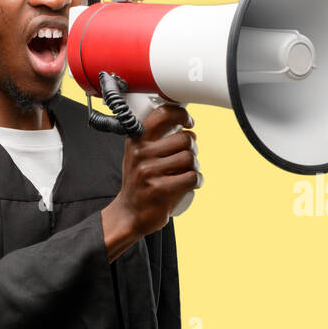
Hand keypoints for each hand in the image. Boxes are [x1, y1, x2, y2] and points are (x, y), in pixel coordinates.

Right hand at [101, 103, 200, 261]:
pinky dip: (198, 180)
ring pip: (189, 158)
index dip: (181, 114)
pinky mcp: (160, 189)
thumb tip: (188, 130)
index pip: (162, 115)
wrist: (129, 213)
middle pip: (184, 139)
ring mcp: (149, 171)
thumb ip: (155, 139)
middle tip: (189, 157)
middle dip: (193, 148)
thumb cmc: (139, 183)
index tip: (189, 122)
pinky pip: (192, 177)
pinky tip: (193, 183)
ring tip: (188, 172)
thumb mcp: (138, 155)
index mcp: (136, 140)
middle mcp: (141, 153)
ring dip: (195, 166)